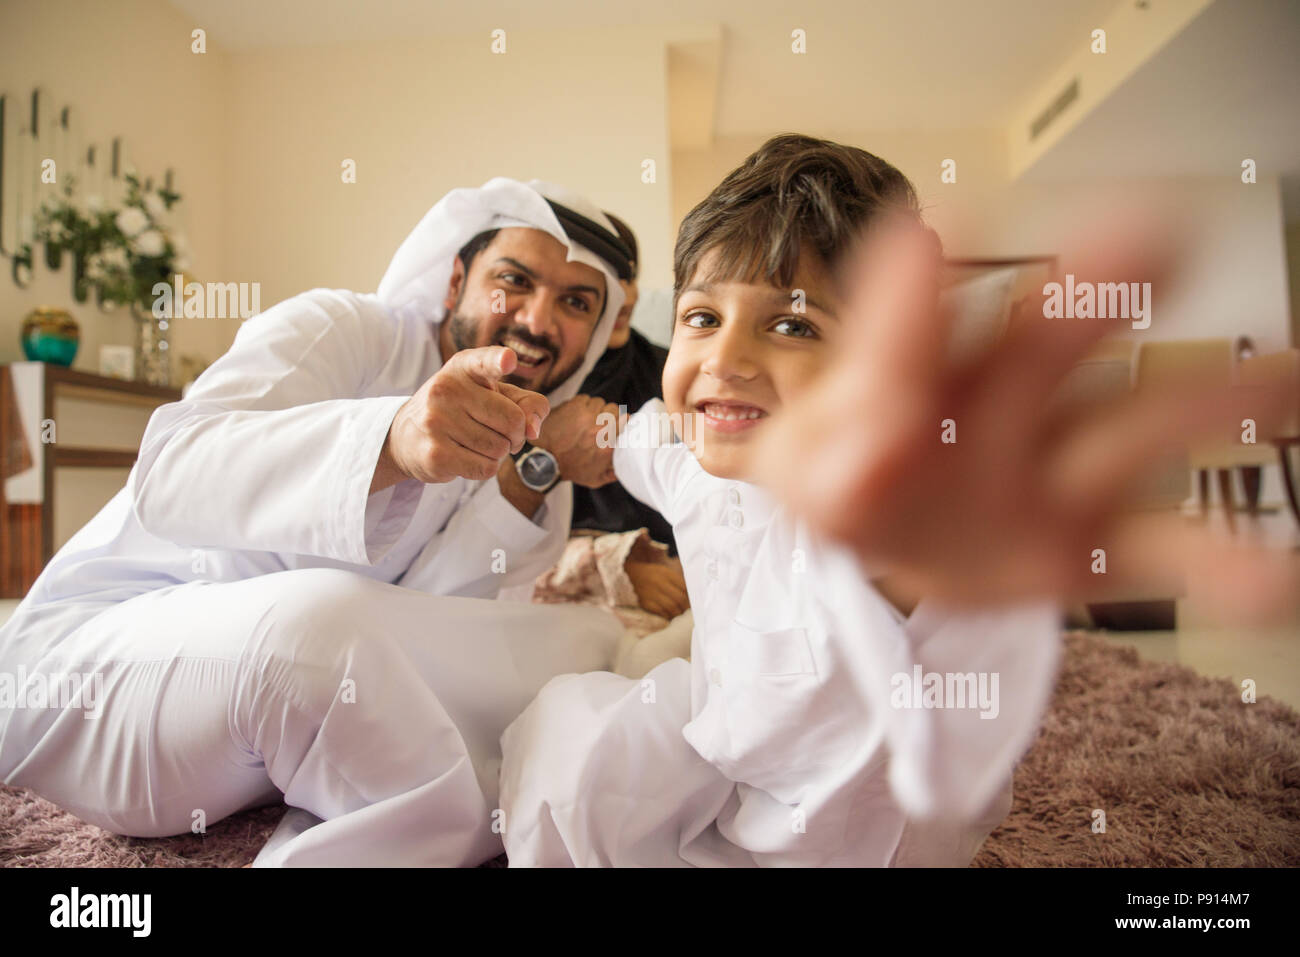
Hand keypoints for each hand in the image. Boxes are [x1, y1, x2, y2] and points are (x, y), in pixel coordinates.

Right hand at [377, 346, 548, 487]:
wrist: (407, 436)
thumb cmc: (462, 411)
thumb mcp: (494, 395)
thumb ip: (527, 404)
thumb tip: (532, 430)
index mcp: (464, 367)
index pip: (485, 361)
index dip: (499, 360)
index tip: (508, 360)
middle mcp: (446, 390)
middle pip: (513, 421)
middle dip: (516, 434)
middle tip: (500, 433)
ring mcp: (437, 422)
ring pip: (500, 448)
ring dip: (499, 452)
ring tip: (477, 443)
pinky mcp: (435, 454)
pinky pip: (486, 468)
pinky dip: (485, 467)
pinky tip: (466, 456)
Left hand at [535, 394, 620, 487]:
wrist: (544, 459)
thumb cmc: (568, 469)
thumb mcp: (595, 479)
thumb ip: (613, 473)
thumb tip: (625, 466)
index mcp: (609, 445)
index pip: (627, 423)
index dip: (624, 420)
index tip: (621, 421)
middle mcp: (601, 429)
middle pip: (615, 409)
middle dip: (610, 414)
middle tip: (601, 420)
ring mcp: (588, 416)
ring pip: (600, 402)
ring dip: (596, 409)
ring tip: (588, 417)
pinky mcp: (574, 406)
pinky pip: (586, 398)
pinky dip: (583, 404)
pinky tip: (577, 414)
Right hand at [627, 558, 689, 617]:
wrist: (629, 575)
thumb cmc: (651, 574)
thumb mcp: (664, 571)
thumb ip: (677, 580)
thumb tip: (691, 594)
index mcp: (666, 573)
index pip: (685, 586)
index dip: (691, 596)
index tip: (694, 601)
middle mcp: (659, 582)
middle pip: (680, 598)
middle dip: (686, 607)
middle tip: (688, 611)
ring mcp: (651, 593)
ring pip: (671, 607)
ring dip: (678, 613)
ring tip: (681, 615)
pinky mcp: (645, 602)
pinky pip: (660, 612)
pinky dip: (667, 615)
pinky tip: (670, 616)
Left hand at [750, 215, 1297, 614]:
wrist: (872, 544)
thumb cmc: (835, 481)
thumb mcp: (801, 467)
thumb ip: (825, 448)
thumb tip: (856, 383)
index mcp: (914, 375)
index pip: (914, 330)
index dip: (925, 290)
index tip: (951, 227)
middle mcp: (996, 405)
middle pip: (1046, 344)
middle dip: (1095, 291)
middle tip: (1155, 235)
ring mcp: (1046, 476)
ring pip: (1127, 430)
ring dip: (1200, 405)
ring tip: (1278, 383)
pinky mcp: (1076, 547)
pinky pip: (1154, 553)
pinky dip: (1216, 566)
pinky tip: (1270, 581)